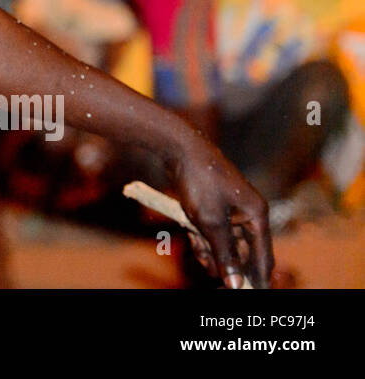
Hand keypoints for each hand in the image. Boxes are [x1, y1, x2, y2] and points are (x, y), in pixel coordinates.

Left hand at [173, 139, 272, 287]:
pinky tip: (191, 234)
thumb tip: (235, 283)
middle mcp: (247, 213)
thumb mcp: (211, 223)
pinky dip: (201, 236)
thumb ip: (225, 254)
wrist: (178, 149)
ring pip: (223, 243)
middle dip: (224, 260)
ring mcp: (230, 209)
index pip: (263, 256)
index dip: (256, 277)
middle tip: (207, 264)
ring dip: (209, 249)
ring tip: (196, 243)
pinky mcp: (213, 206)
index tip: (249, 293)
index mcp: (256, 215)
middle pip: (241, 252)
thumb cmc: (200, 182)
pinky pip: (212, 231)